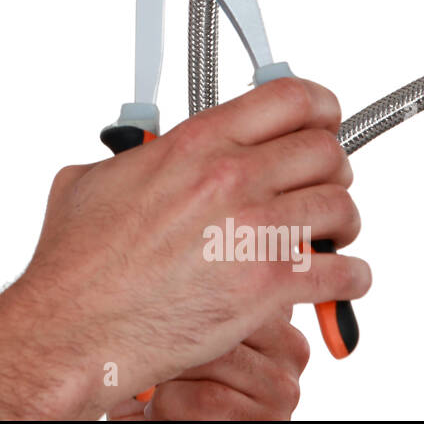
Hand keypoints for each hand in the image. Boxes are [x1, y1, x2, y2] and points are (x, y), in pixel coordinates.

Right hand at [12, 77, 368, 417]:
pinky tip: (337, 280)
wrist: (74, 325)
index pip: (289, 98)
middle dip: (332, 168)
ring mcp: (252, 231)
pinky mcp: (267, 287)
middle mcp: (230, 178)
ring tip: (329, 235)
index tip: (322, 120)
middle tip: (321, 184)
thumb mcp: (91, 180)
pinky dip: (349, 278)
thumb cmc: (76, 265)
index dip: (319, 107)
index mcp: (193, 145)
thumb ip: (132, 158)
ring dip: (342, 222)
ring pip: (341, 207)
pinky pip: (343, 272)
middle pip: (326, 151)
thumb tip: (140, 156)